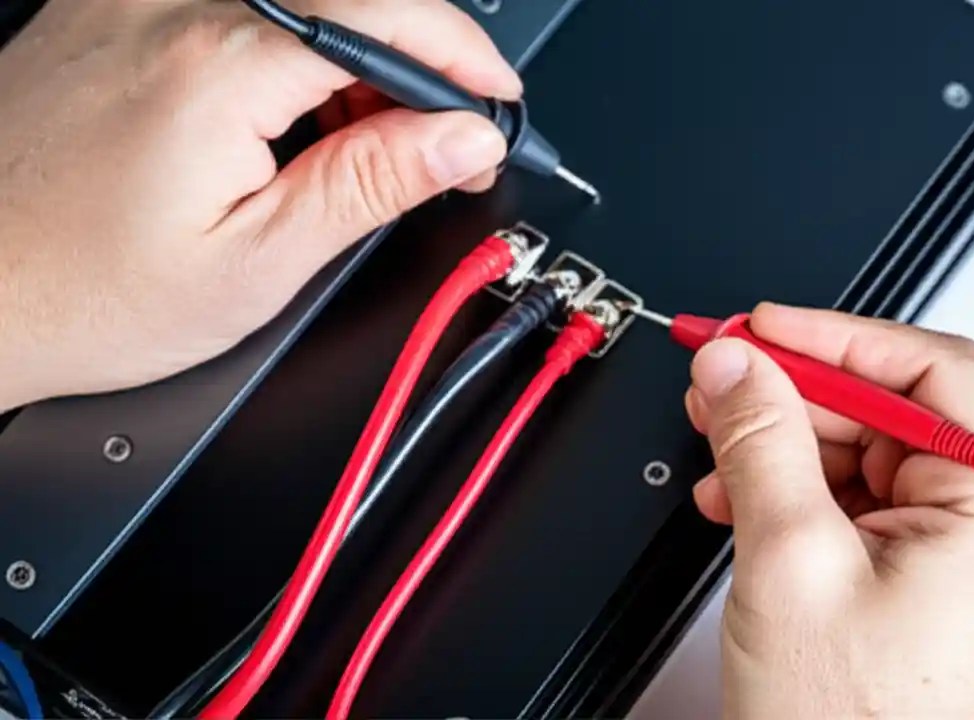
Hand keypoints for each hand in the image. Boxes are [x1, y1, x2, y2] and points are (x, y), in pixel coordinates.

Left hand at [0, 0, 519, 410]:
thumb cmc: (84, 293)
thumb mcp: (259, 260)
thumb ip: (373, 183)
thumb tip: (463, 139)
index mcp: (214, 64)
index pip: (386, 17)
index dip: (464, 59)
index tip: (497, 103)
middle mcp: (166, 4)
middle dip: (418, 60)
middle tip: (439, 141)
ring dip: (355, 57)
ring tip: (351, 146)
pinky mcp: (111, 7)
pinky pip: (239, 1)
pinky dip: (292, 49)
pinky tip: (287, 118)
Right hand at [684, 303, 973, 718]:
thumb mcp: (788, 563)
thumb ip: (763, 440)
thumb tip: (740, 363)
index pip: (931, 373)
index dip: (834, 338)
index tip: (762, 328)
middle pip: (908, 417)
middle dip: (805, 397)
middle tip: (728, 381)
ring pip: (889, 466)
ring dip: (802, 451)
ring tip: (726, 452)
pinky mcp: (959, 599)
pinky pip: (888, 517)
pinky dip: (821, 502)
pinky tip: (756, 503)